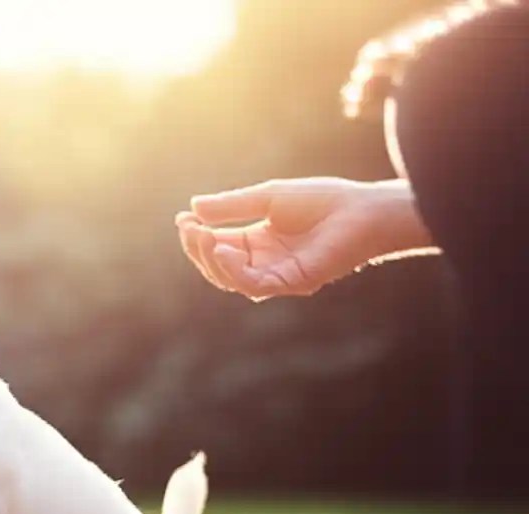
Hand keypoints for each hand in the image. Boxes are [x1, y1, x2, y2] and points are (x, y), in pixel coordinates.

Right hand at [175, 178, 432, 300]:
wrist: (363, 210)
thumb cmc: (323, 200)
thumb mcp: (268, 197)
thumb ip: (232, 206)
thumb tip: (193, 207)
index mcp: (258, 242)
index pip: (218, 245)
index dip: (197, 235)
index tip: (182, 218)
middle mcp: (265, 263)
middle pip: (218, 266)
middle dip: (198, 249)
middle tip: (190, 228)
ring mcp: (277, 276)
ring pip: (231, 280)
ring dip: (212, 261)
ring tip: (205, 238)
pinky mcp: (291, 283)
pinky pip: (254, 285)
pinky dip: (234, 270)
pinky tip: (225, 250)